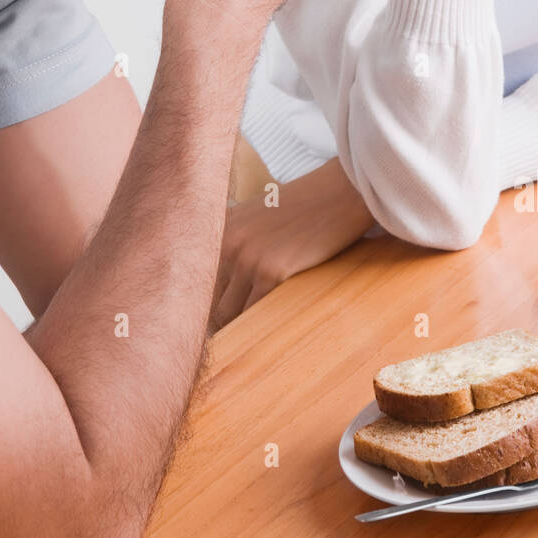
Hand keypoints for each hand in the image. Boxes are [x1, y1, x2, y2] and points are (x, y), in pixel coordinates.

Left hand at [209, 171, 375, 329]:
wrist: (340, 192)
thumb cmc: (305, 206)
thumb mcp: (257, 215)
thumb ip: (236, 242)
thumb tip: (225, 285)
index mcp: (219, 228)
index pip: (197, 281)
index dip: (203, 306)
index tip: (210, 325)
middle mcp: (225, 242)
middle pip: (208, 300)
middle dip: (217, 323)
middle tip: (230, 341)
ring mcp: (246, 257)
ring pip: (227, 314)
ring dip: (236, 331)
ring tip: (246, 345)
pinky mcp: (271, 271)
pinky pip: (254, 314)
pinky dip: (257, 329)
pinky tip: (266, 335)